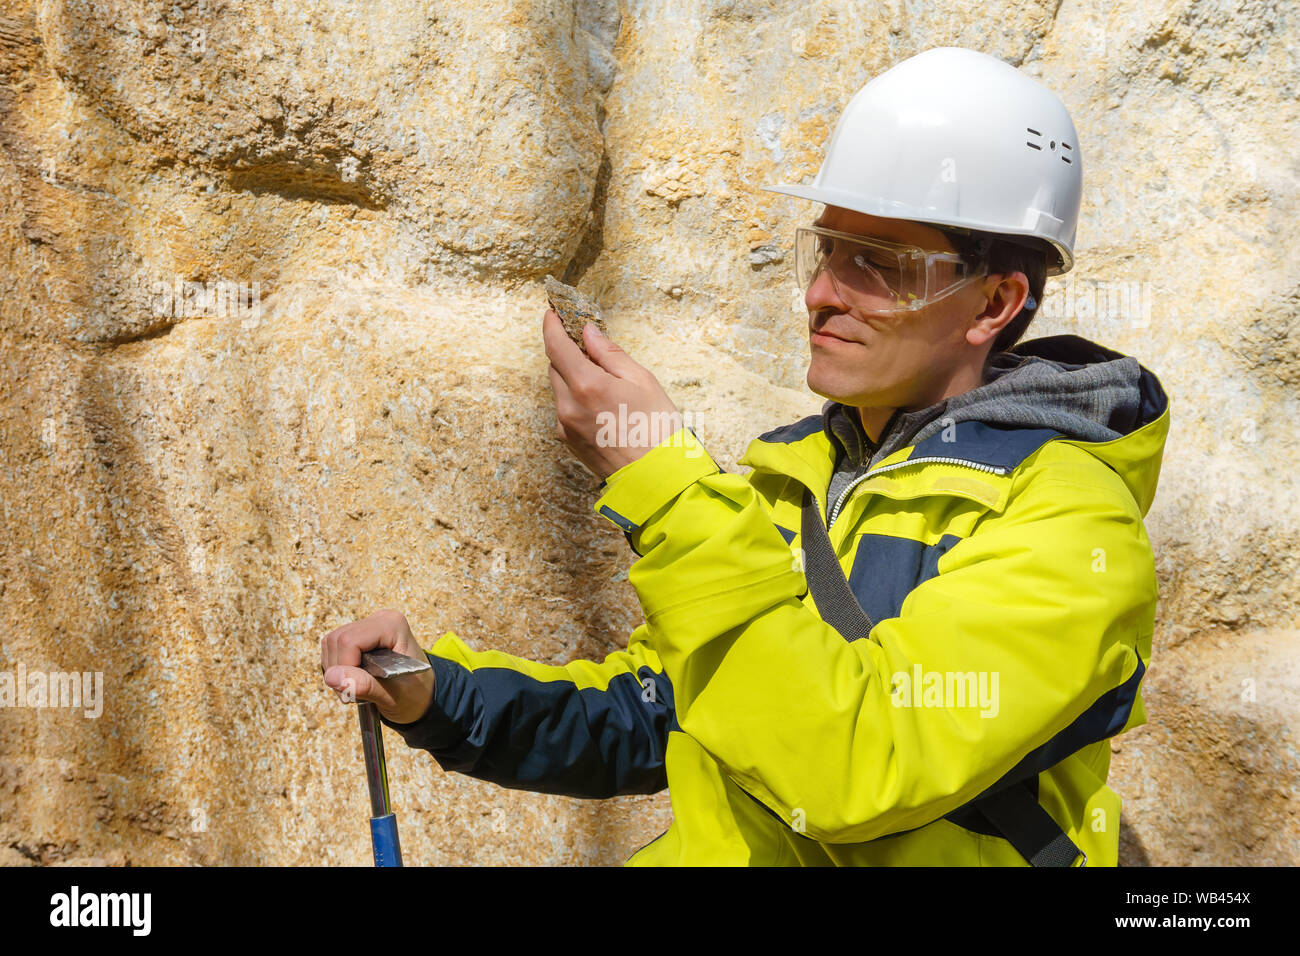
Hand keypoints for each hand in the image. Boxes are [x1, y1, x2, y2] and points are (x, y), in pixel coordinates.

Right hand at [320, 609, 435, 724]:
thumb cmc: (414, 694)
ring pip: (331, 644)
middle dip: (340, 670)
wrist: (422, 696)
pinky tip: (354, 679)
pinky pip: (332, 649)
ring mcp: (367, 625)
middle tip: (355, 691)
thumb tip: (331, 677)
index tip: (355, 688)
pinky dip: (337, 668)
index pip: (349, 641)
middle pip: (337, 640)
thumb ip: (364, 685)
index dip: (345, 666)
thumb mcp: (392, 696)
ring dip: (337, 671)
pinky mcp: (358, 635)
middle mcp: (379, 620)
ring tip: (357, 686)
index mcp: (392, 626)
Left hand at [542, 308, 684, 480]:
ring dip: (572, 378)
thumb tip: (588, 332)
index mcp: (586, 386)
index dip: (551, 326)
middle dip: (567, 353)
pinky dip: (576, 400)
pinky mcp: (569, 443)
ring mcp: (565, 427)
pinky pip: (565, 411)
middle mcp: (568, 406)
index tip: (552, 312)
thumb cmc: (658, 429)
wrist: (658, 479)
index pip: (556, 346)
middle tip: (589, 346)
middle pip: (555, 367)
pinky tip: (602, 407)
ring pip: (559, 390)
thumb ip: (610, 353)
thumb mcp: (642, 380)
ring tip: (604, 381)